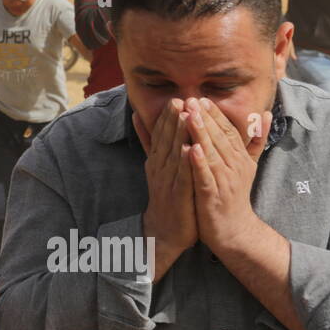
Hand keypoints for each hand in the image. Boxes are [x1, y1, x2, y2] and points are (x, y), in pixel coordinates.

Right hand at [133, 98, 197, 258]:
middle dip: (172, 119)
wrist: (165, 231)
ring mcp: (168, 181)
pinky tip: (191, 150)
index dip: (166, 116)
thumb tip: (138, 117)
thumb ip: (150, 142)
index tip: (174, 98)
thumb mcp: (156, 166)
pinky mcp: (178, 196)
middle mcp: (160, 168)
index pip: (160, 134)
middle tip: (178, 100)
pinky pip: (183, 176)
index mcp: (157, 160)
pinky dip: (186, 163)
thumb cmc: (167, 196)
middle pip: (166, 140)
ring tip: (185, 117)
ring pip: (174, 154)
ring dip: (178, 135)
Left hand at [183, 97, 269, 252]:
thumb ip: (255, 140)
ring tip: (189, 116)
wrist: (233, 230)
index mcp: (239, 157)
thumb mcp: (248, 165)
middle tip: (192, 99)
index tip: (202, 98)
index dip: (216, 114)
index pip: (228, 130)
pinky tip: (191, 149)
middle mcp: (234, 166)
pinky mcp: (214, 196)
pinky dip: (199, 162)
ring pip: (213, 153)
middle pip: (220, 137)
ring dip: (201, 133)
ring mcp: (225, 181)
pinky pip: (206, 176)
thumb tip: (266, 114)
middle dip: (206, 117)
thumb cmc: (235, 194)